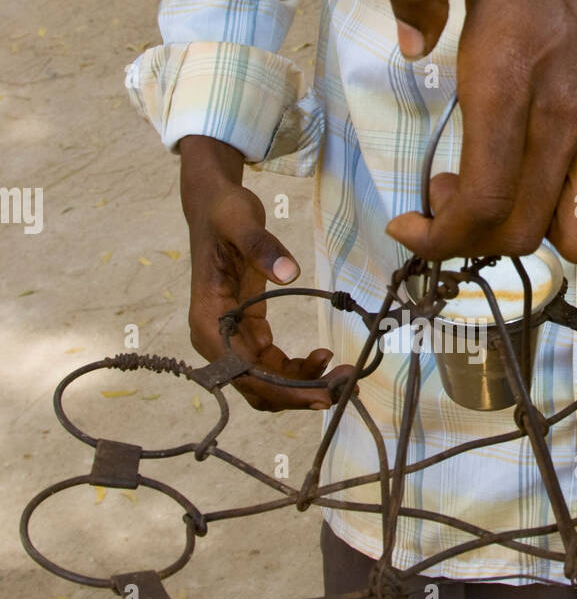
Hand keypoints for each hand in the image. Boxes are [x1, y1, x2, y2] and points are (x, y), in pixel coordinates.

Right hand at [179, 135, 353, 410]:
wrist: (214, 204)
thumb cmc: (223, 212)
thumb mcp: (241, 221)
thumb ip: (262, 246)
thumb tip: (289, 273)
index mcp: (208, 321)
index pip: (244, 373)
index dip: (282, 390)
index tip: (321, 394)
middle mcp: (215, 339)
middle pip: (256, 387)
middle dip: (301, 394)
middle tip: (346, 386)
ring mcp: (231, 339)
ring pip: (267, 382)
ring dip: (304, 386)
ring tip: (345, 376)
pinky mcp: (247, 332)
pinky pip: (272, 366)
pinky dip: (298, 370)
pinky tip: (325, 355)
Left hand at [378, 0, 576, 263]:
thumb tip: (410, 49)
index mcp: (511, 76)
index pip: (478, 205)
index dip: (437, 238)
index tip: (412, 224)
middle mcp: (569, 114)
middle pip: (518, 235)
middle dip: (472, 238)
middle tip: (451, 194)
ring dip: (536, 232)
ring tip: (512, 190)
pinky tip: (556, 143)